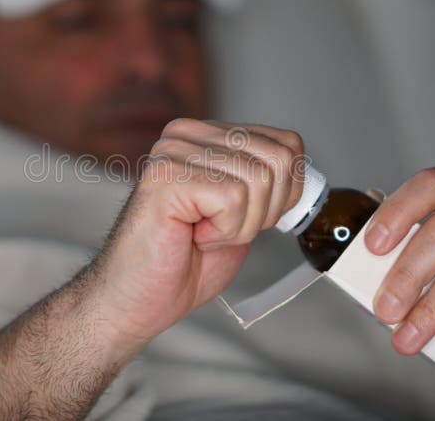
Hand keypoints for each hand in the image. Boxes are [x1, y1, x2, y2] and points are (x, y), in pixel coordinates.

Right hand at [97, 119, 305, 345]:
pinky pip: (234, 198)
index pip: (286, 144)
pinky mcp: (166, 176)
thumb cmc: (181, 262)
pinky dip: (224, 232)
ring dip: (241, 226)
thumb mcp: (242, 213)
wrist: (134, 300)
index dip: (286, 193)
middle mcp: (187, 134)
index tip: (249, 218)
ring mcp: (173, 151)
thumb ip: (266, 181)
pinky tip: (193, 236)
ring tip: (202, 234)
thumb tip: (299, 167)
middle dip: (264, 211)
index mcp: (207, 135)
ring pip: (259, 180)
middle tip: (222, 229)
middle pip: (280, 159)